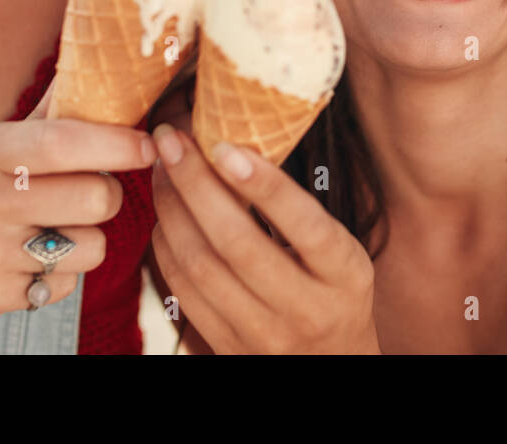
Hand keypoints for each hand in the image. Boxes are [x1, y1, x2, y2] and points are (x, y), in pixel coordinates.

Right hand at [0, 113, 157, 326]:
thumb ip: (50, 112)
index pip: (63, 143)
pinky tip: (32, 261)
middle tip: (92, 191)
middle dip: (107, 194)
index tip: (147, 145)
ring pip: (91, 247)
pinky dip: (62, 274)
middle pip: (94, 199)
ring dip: (87, 238)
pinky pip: (67, 286)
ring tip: (57, 229)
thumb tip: (96, 59)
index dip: (116, 143)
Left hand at [150, 124, 380, 353]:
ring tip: (163, 169)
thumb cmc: (333, 292)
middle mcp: (306, 308)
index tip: (225, 144)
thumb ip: (298, 213)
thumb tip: (238, 145)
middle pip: (237, 243)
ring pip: (201, 266)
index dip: (264, 183)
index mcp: (344, 273)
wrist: (331, 364)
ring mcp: (265, 333)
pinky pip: (184, 292)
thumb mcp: (339, 253)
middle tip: (172, 141)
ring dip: (172, 210)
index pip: (305, 224)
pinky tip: (165, 215)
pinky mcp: (228, 347)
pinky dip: (166, 246)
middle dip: (195, 184)